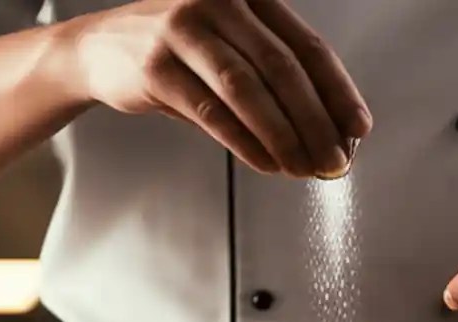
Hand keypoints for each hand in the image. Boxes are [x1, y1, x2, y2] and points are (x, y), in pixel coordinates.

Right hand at [66, 0, 371, 177]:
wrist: (100, 50)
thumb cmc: (178, 53)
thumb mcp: (231, 50)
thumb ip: (274, 82)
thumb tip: (329, 136)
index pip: (307, 47)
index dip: (338, 91)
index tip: (358, 128)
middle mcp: (220, 2)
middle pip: (283, 69)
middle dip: (315, 122)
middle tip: (335, 160)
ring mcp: (184, 29)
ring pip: (248, 90)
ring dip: (283, 137)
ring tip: (303, 168)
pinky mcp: (156, 65)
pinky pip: (211, 112)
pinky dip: (245, 143)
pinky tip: (266, 163)